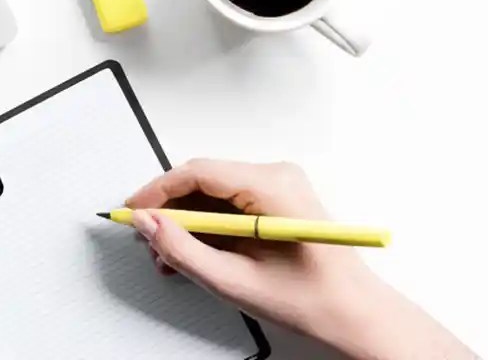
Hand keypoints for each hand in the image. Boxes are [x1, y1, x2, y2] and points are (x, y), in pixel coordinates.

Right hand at [126, 159, 473, 359]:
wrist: (355, 315)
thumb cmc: (312, 300)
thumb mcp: (234, 280)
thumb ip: (183, 249)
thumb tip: (148, 224)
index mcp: (272, 187)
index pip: (197, 172)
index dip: (157, 192)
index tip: (132, 212)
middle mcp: (276, 176)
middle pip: (201, 179)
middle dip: (169, 210)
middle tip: (147, 240)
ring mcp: (278, 185)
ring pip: (211, 191)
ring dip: (185, 221)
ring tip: (169, 255)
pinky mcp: (275, 198)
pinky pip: (227, 200)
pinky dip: (205, 224)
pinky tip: (193, 251)